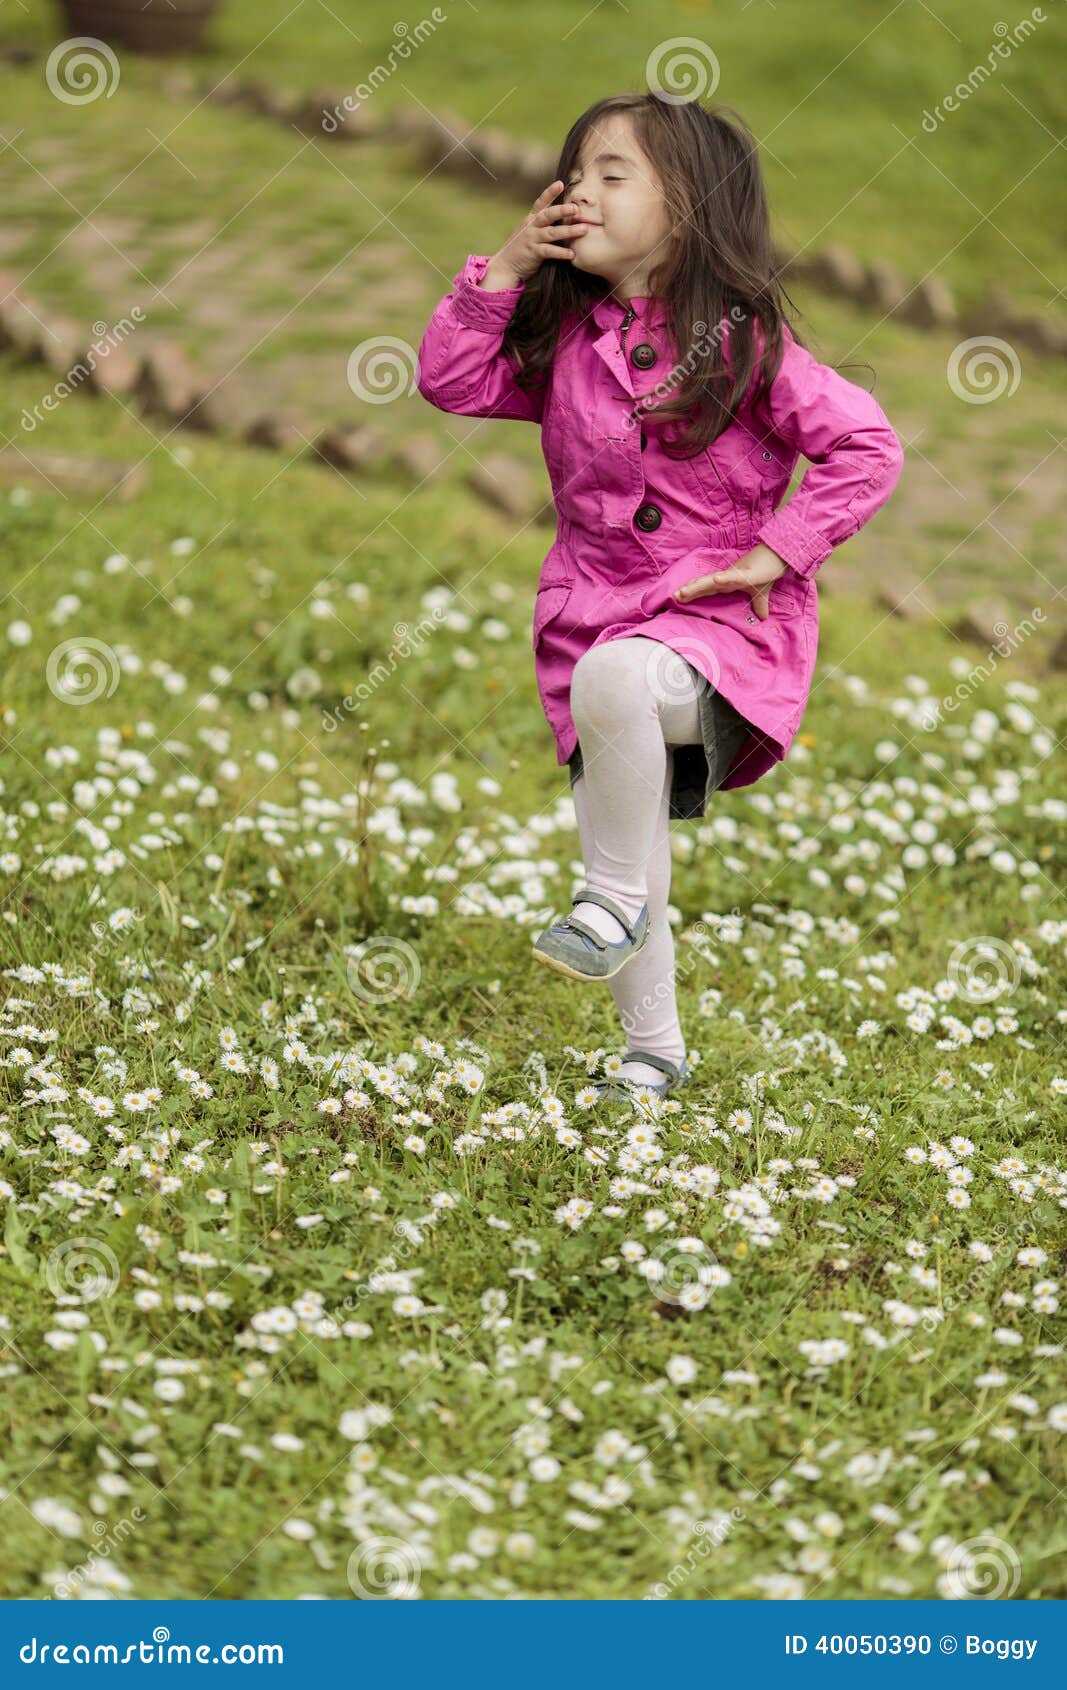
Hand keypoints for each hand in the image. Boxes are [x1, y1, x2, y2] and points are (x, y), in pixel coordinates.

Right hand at [480, 180, 591, 288]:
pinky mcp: (533, 253)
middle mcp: (531, 226)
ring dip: (569, 231)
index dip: (550, 192)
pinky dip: (561, 252)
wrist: (506, 265)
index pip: (541, 202)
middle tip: (576, 208)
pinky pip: (549, 251)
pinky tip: (572, 253)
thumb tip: (565, 217)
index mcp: (531, 219)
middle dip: (562, 210)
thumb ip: (544, 224)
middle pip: (548, 215)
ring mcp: (532, 239)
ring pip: (552, 233)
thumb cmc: (522, 247)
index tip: (560, 184)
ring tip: (584, 229)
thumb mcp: (530, 231)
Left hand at [672, 544, 790, 620]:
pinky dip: (723, 578)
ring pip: (713, 581)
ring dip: (699, 586)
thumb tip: (763, 618)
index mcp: (728, 582)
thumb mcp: (760, 594)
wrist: (778, 557)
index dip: (693, 592)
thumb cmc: (766, 572)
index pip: (707, 588)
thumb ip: (758, 605)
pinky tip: (714, 580)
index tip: (678, 597)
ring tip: (684, 591)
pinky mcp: (746, 574)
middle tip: (674, 596)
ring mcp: (735, 575)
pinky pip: (733, 577)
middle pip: (705, 585)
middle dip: (690, 590)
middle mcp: (727, 577)